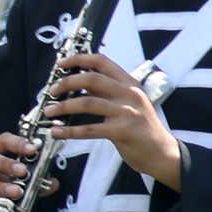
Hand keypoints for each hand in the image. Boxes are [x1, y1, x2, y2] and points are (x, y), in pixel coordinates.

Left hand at [43, 53, 180, 190]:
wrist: (161, 152)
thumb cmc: (141, 126)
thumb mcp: (127, 101)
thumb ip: (105, 90)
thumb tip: (79, 79)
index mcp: (129, 83)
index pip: (102, 61)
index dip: (79, 59)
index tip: (61, 63)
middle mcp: (129, 94)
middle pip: (91, 79)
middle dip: (66, 83)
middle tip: (52, 91)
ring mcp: (126, 112)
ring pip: (87, 102)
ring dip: (63, 106)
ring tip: (49, 111)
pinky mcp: (122, 131)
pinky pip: (90, 129)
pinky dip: (70, 130)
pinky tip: (57, 131)